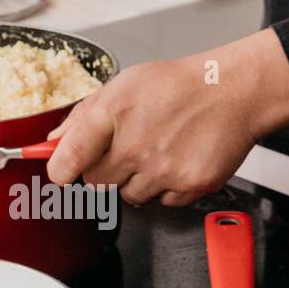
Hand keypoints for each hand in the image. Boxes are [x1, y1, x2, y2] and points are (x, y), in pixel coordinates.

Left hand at [46, 28, 288, 205]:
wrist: (233, 91)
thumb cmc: (179, 85)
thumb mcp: (124, 85)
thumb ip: (84, 115)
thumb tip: (55, 141)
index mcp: (113, 114)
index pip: (68, 159)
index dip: (60, 168)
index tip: (62, 170)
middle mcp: (136, 145)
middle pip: (96, 182)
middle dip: (106, 169)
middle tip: (129, 148)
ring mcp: (163, 169)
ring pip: (130, 196)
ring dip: (139, 179)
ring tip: (159, 149)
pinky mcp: (188, 186)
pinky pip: (163, 202)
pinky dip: (168, 187)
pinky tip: (179, 160)